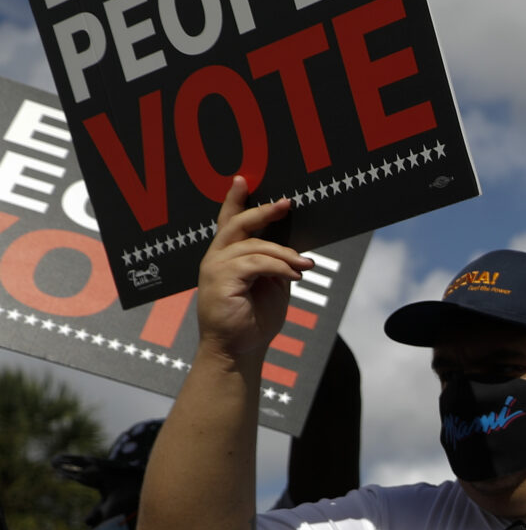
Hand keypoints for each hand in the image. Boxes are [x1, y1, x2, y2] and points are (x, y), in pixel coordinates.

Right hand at [192, 176, 305, 367]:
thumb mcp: (269, 285)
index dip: (234, 200)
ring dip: (285, 254)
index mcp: (226, 256)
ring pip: (254, 246)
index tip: (242, 179)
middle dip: (263, 211)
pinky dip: (279, 266)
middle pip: (238, 224)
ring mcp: (215, 267)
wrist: (239, 350)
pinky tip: (295, 274)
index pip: (229, 222)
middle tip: (287, 203)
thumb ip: (273, 264)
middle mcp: (216, 257)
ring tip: (305, 264)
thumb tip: (293, 249)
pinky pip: (256, 263)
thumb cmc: (253, 320)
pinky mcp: (221, 279)